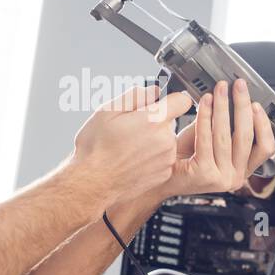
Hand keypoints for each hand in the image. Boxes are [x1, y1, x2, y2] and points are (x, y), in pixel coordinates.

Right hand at [71, 83, 194, 207]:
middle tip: (131, 129)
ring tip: (129, 147)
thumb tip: (154, 90)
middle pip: (170, 121)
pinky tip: (134, 160)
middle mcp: (165, 139)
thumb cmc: (95, 149)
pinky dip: (153, 157)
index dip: (170, 99)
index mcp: (153, 120)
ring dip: (154, 140)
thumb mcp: (107, 111)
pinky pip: (164, 157)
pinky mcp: (165, 173)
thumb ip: (135, 95)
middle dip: (154, 121)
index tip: (161, 103)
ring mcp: (167, 158)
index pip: (181, 101)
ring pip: (167, 140)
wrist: (92, 184)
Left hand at [157, 79, 274, 198]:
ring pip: (226, 135)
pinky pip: (206, 139)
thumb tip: (233, 99)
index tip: (255, 104)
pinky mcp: (205, 174)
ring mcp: (221, 178)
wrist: (162, 178)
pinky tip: (204, 104)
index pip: (265, 148)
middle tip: (237, 87)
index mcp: (242, 170)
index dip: (263, 124)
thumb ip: (225, 127)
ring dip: (222, 107)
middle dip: (242, 106)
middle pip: (246, 137)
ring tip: (218, 91)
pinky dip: (205, 118)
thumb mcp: (212, 141)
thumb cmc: (185, 159)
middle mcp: (235, 177)